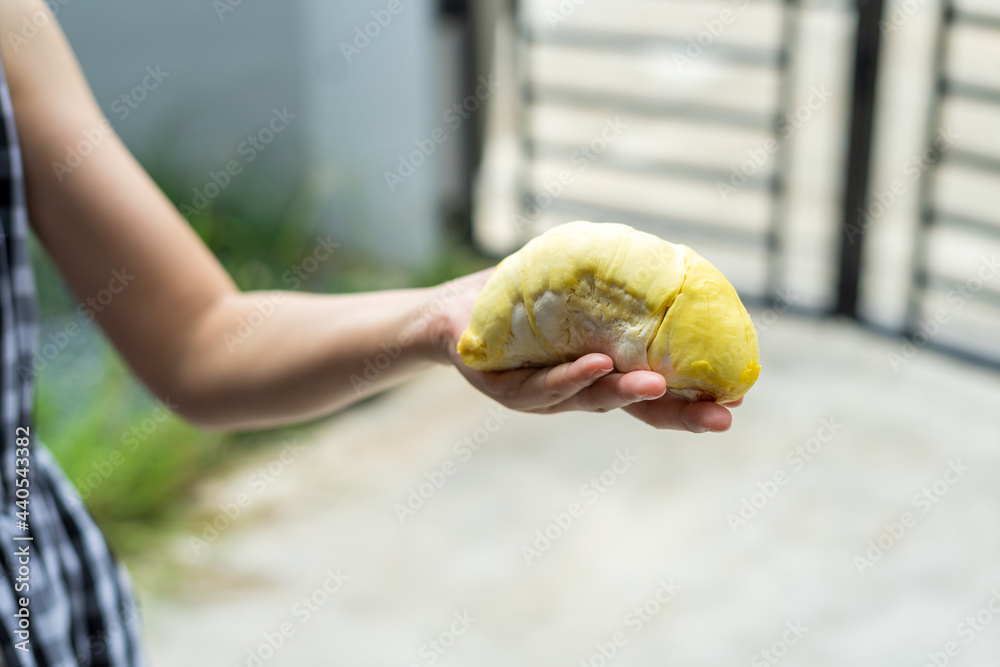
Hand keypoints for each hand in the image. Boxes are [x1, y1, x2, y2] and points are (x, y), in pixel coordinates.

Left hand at [431, 269, 739, 432]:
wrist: (454, 310)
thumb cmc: (523, 298)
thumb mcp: (578, 288)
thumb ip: (621, 290)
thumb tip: (678, 268)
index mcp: (604, 372)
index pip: (657, 391)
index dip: (694, 398)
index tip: (738, 398)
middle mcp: (580, 390)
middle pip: (635, 407)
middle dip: (680, 412)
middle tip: (723, 415)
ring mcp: (544, 394)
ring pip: (591, 398)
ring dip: (626, 391)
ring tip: (660, 383)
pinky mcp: (506, 387)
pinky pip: (542, 384)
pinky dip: (570, 376)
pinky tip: (597, 365)